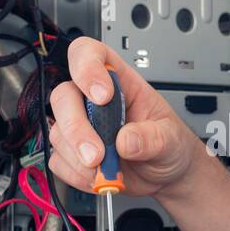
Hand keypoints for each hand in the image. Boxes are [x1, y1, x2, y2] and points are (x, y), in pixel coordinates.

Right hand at [47, 38, 204, 197]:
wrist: (166, 176)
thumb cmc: (169, 145)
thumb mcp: (172, 137)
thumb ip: (152, 137)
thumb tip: (127, 140)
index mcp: (118, 82)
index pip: (88, 54)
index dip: (87, 68)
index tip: (102, 96)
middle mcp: (93, 101)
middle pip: (63, 96)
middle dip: (76, 127)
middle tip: (98, 154)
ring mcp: (80, 127)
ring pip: (57, 132)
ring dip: (79, 157)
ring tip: (110, 168)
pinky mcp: (72, 154)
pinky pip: (58, 161)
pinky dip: (78, 174)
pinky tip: (100, 176)